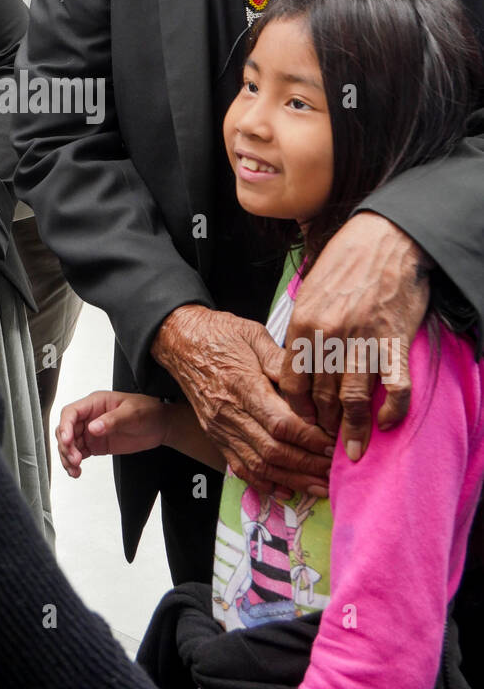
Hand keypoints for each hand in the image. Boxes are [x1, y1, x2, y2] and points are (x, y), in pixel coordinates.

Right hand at [56, 390, 171, 476]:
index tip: (67, 441)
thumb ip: (112, 420)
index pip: (71, 413)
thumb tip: (93, 428)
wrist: (160, 425)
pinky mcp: (95, 445)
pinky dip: (73, 464)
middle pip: (65, 430)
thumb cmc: (148, 411)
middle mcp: (89, 417)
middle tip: (75, 459)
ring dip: (67, 457)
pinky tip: (76, 471)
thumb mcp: (132, 413)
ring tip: (75, 468)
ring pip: (69, 444)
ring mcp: (91, 432)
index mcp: (95, 403)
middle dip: (65, 446)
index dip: (65, 426)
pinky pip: (78, 453)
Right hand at [151, 305, 332, 495]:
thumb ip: (282, 361)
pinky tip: (287, 489)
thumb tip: (313, 383)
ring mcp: (219, 428)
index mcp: (242, 384)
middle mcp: (228, 412)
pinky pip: (240, 467)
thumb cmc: (220, 333)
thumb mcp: (254, 335)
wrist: (181, 341)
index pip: (280, 422)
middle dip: (307, 464)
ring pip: (259, 464)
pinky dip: (265, 483)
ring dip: (292, 479)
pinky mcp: (215, 436)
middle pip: (272, 450)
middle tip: (334, 469)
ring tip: (319, 486)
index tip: (332, 444)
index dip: (309, 438)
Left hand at [278, 213, 428, 461]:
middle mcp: (329, 335)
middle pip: (322, 395)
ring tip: (352, 450)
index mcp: (302, 324)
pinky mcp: (394, 341)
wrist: (385, 239)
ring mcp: (362, 340)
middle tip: (326, 444)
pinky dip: (391, 409)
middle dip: (323, 425)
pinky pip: (394, 386)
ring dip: (353, 430)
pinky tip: (386, 422)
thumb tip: (296, 365)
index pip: (293, 382)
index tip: (304, 422)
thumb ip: (301, 330)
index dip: (298, 409)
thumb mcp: (309, 293)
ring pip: (353, 398)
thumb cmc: (345, 263)